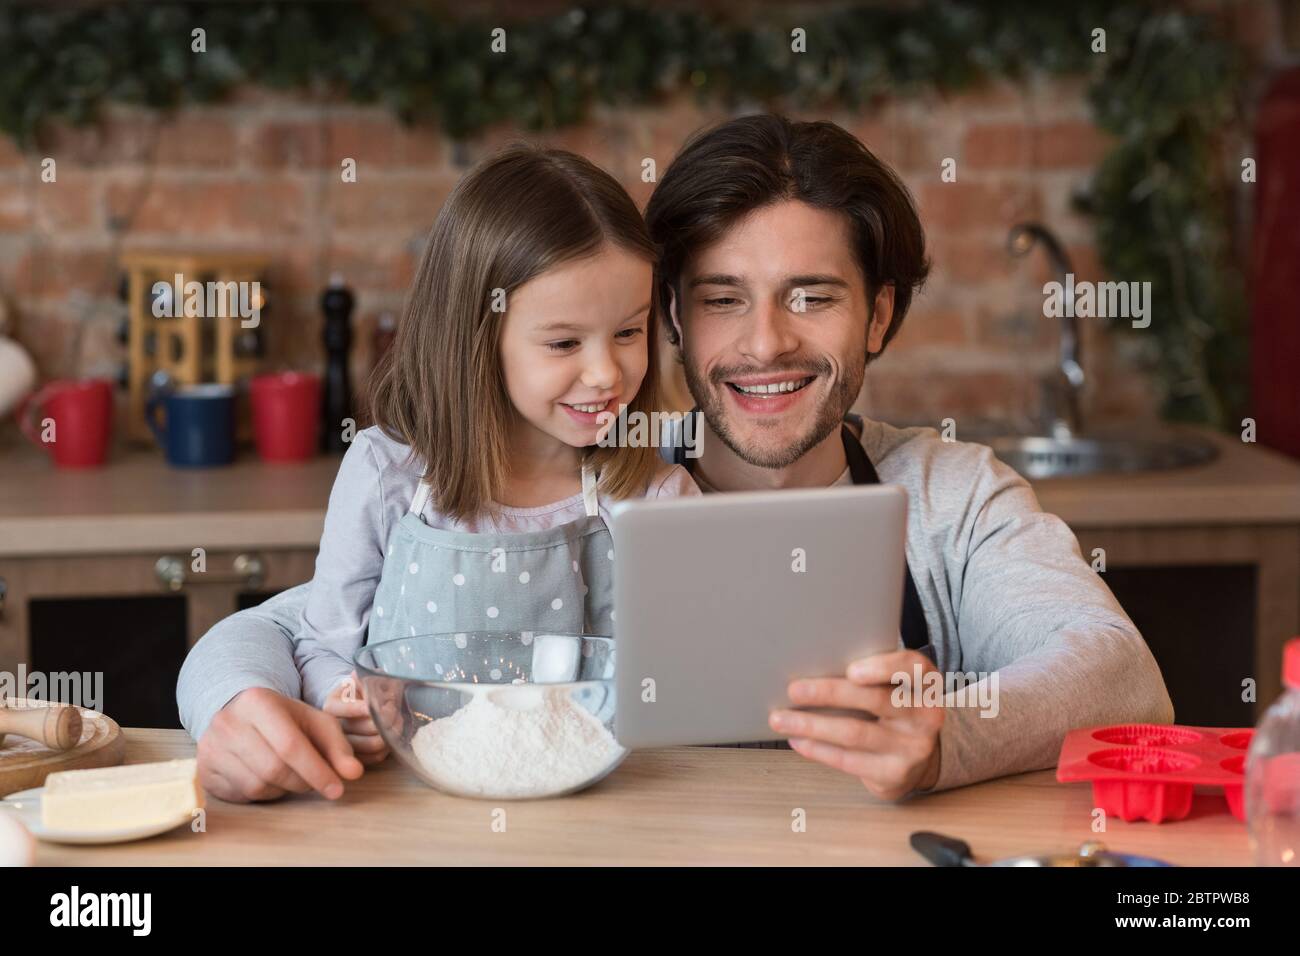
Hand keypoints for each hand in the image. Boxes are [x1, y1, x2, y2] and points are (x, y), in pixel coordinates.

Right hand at [197, 687, 363, 802]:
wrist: (238, 712)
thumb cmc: (282, 717)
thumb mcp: (314, 722)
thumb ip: (337, 746)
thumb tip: (353, 773)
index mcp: (257, 702)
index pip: (290, 745)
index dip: (317, 770)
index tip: (337, 789)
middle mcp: (228, 723)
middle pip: (273, 768)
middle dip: (302, 781)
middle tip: (317, 782)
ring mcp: (212, 748)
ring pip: (257, 785)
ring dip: (284, 789)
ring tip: (292, 775)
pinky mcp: (205, 770)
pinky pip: (241, 794)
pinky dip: (264, 793)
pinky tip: (270, 778)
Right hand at [323, 671, 390, 766]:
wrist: (368, 705)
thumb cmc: (367, 690)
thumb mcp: (365, 679)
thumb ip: (367, 677)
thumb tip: (363, 674)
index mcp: (332, 705)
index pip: (341, 709)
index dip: (357, 708)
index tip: (371, 706)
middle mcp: (334, 727)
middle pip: (358, 729)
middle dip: (381, 719)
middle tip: (394, 710)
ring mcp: (345, 745)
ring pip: (369, 744)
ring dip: (388, 733)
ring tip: (398, 720)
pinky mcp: (358, 757)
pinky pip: (375, 757)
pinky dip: (389, 746)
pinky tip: (394, 734)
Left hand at [769, 649, 943, 800]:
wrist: (916, 758)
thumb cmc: (894, 710)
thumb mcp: (894, 687)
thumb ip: (868, 675)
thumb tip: (811, 665)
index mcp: (926, 685)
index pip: (913, 668)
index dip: (884, 667)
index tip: (851, 670)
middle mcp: (926, 716)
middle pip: (875, 700)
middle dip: (829, 693)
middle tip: (794, 690)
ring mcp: (912, 748)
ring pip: (855, 733)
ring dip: (812, 725)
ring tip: (781, 719)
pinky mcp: (894, 773)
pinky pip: (848, 759)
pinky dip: (817, 749)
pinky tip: (797, 740)